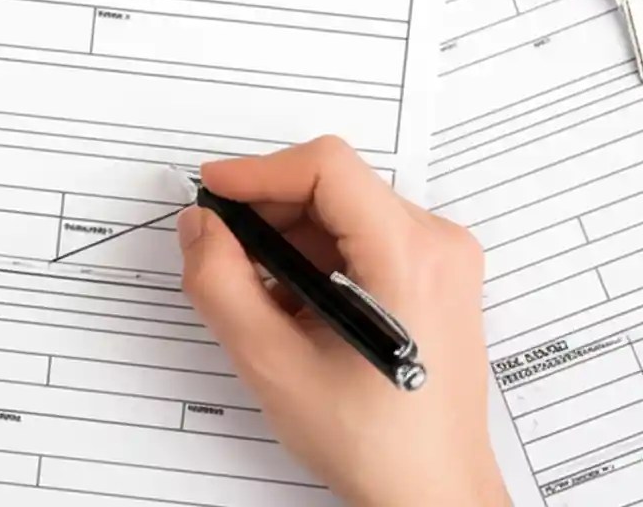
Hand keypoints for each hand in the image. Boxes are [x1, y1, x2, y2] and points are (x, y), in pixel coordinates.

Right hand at [177, 137, 510, 506]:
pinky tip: (296, 310)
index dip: (258, 172)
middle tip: (223, 255)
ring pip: (343, 211)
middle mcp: (437, 246)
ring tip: (264, 301)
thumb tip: (201, 227)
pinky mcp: (433, 275)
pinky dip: (316, 259)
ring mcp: (441, 259)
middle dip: (269, 214)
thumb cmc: (375, 444)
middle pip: (333, 186)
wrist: (431, 492)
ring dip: (290, 242)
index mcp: (410, 259)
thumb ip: (221, 285)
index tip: (214, 193)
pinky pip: (362, 237)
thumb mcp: (274, 366)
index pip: (326, 168)